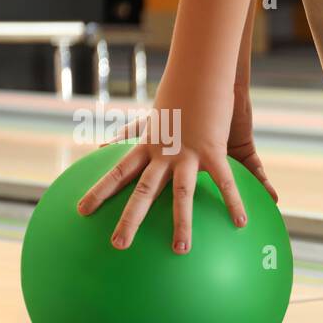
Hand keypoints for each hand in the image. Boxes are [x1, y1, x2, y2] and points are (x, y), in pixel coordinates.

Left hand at [76, 72, 272, 253]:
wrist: (199, 72)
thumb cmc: (178, 92)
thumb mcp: (150, 115)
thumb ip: (128, 133)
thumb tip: (102, 145)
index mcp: (147, 146)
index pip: (117, 172)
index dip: (99, 191)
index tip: (82, 211)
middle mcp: (161, 153)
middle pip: (142, 191)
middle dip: (129, 219)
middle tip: (117, 245)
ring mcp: (186, 153)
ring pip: (180, 193)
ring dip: (181, 223)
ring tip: (181, 250)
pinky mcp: (212, 150)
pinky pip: (223, 181)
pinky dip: (233, 201)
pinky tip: (240, 223)